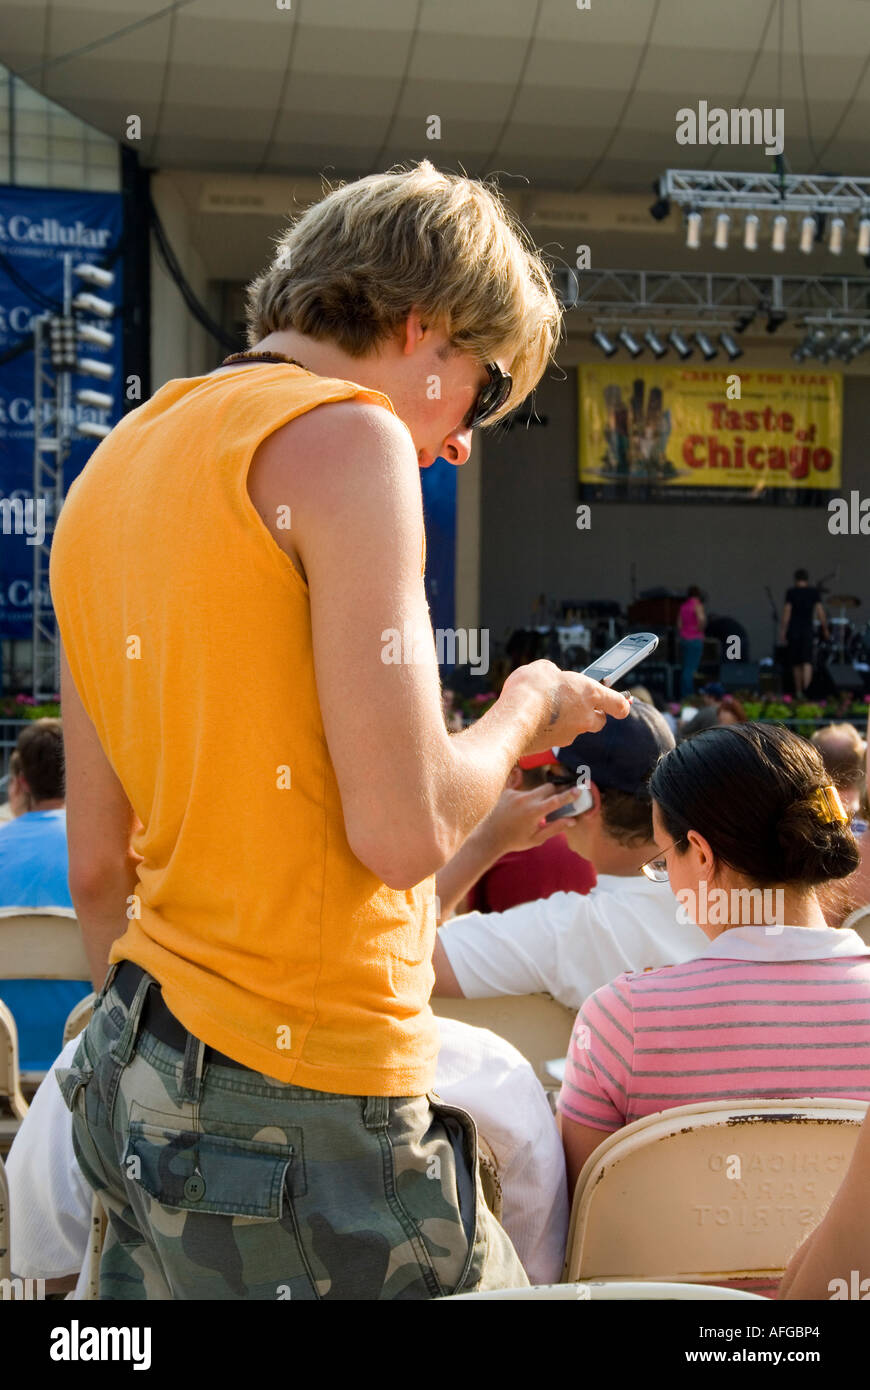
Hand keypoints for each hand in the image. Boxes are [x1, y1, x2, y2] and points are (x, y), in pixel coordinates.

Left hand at [476, 781, 585, 858]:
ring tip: (533, 812)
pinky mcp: (508, 791)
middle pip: (548, 788)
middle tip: (559, 799)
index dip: (569, 794)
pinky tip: (520, 809)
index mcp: (535, 812)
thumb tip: (572, 820)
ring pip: (536, 789)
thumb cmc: (515, 840)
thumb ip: (555, 828)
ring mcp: (516, 794)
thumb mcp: (537, 839)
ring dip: (540, 796)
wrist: (490, 837)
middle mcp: (525, 799)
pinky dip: (526, 798)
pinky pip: (523, 789)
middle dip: (555, 792)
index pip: (557, 800)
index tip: (578, 789)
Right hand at [501, 660, 630, 752]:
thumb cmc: (530, 689)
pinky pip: (558, 736)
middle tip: (580, 704)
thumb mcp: (543, 669)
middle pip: (600, 720)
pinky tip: (536, 720)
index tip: (624, 703)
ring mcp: (570, 734)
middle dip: (593, 713)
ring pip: (577, 729)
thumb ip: (555, 674)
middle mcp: (585, 716)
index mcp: (590, 693)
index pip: (618, 703)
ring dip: (569, 721)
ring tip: (548, 709)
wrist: (513, 718)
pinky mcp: (554, 745)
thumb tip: (552, 679)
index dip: (622, 704)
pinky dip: (551, 729)